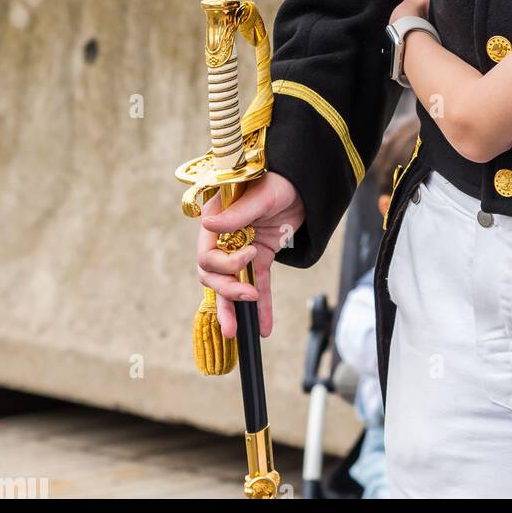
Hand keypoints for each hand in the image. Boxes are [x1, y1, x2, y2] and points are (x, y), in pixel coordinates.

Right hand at [196, 171, 305, 339]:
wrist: (304, 183)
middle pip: (214, 275)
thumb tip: (208, 225)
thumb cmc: (279, 180)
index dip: (225, 262)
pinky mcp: (260, 258)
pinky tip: (263, 328)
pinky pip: (257, 285)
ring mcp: (241, 250)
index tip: (250, 254)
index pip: (207, 254)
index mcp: (217, 220)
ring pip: (230, 286)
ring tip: (236, 332)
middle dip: (227, 290)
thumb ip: (237, 213)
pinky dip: (260, 307)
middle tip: (248, 295)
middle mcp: (224, 238)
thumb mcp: (262, 194)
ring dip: (233, 308)